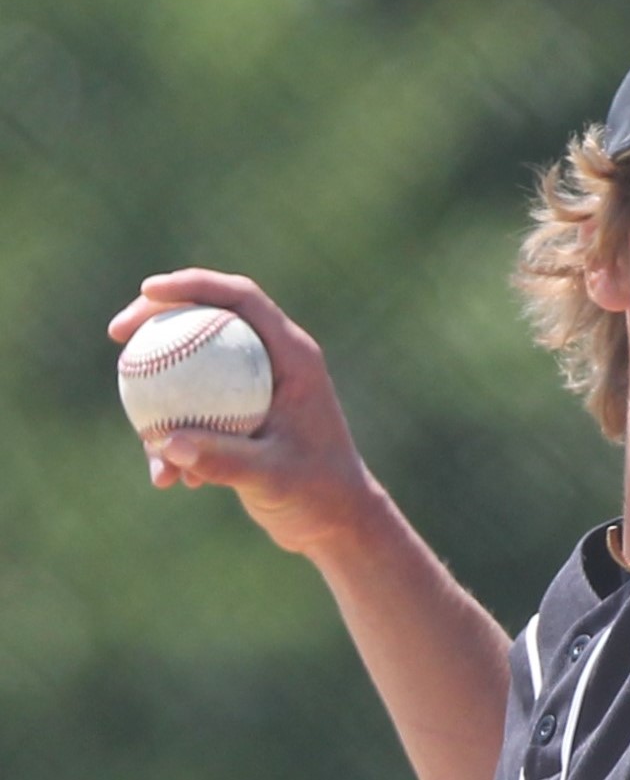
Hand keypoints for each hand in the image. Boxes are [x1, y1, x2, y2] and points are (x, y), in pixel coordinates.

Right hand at [108, 268, 380, 553]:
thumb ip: (222, 459)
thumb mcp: (272, 478)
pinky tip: (166, 476)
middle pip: (210, 316)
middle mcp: (275, 362)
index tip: (147, 290)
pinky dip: (174, 436)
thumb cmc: (318, 494)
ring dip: (159, 391)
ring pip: (195, 364)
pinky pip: (194, 407)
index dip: (195, 283)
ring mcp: (256, 387)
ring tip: (145, 440)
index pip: (242, 299)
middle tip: (117, 333)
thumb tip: (164, 440)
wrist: (336, 523)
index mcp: (294, 356)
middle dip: (159, 316)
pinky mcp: (240, 415)